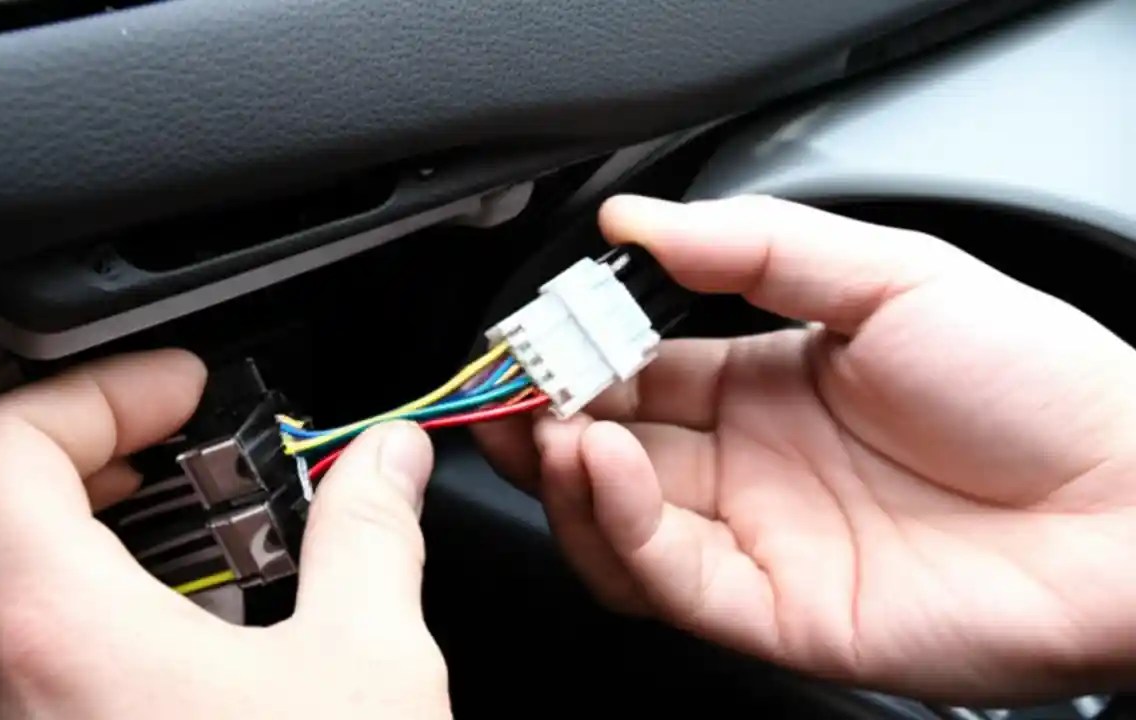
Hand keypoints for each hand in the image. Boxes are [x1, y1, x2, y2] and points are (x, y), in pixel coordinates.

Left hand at [0, 351, 449, 718]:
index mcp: (62, 641)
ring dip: (49, 544)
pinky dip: (57, 626)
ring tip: (169, 551)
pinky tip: (168, 655)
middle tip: (155, 456)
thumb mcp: (370, 673)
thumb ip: (371, 538)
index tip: (177, 396)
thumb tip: (386, 465)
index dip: (90, 390)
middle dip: (54, 458)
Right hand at [478, 195, 1135, 702]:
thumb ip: (753, 246)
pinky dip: (618, 526)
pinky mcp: (778, 613)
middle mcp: (751, 469)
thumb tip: (634, 219)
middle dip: (543, 422)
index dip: (575, 356)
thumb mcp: (889, 275)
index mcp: (765, 386)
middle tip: (505, 386)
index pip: (633, 375)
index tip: (533, 329)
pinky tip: (600, 462)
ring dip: (564, 479)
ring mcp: (761, 543)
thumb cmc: (1037, 384)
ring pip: (618, 528)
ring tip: (545, 423)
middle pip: (607, 456)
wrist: (1135, 500)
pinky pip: (670, 578)